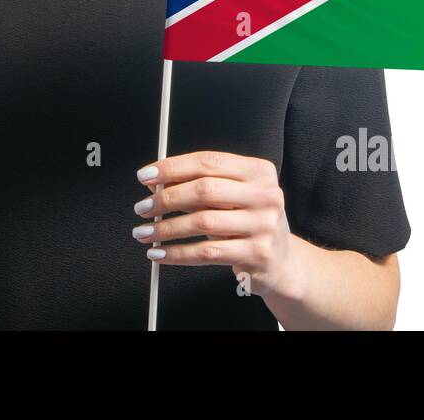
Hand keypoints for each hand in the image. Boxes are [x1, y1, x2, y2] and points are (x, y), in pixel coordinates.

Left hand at [132, 150, 298, 297]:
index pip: (208, 162)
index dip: (172, 167)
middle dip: (165, 198)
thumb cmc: (249, 223)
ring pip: (202, 222)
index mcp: (258, 171)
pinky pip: (207, 253)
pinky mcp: (258, 254)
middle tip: (142, 207)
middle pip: (204, 189)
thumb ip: (198, 186)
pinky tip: (160, 253)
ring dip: (166, 228)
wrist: (281, 262)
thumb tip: (154, 183)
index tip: (146, 175)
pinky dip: (177, 253)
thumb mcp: (230, 198)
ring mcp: (264, 225)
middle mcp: (265, 195)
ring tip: (145, 231)